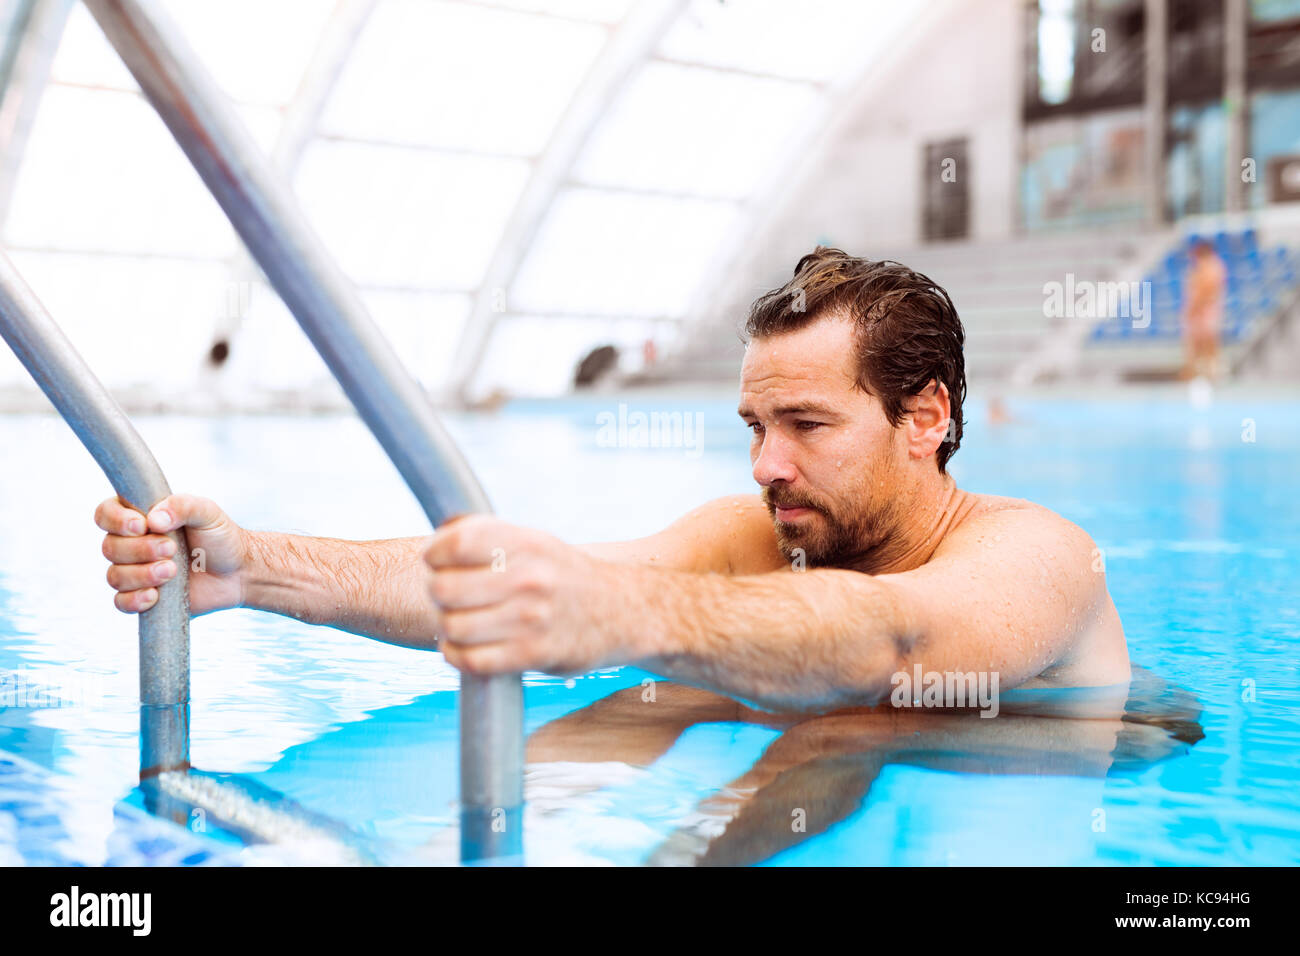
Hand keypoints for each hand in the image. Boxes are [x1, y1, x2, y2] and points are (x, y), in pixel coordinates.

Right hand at [95, 493, 249, 614]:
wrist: (238, 571)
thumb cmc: (220, 537)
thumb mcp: (207, 512)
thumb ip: (182, 505)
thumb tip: (154, 519)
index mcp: (139, 517)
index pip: (105, 514)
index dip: (116, 521)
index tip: (142, 526)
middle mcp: (131, 544)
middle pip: (109, 547)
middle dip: (140, 550)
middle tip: (172, 549)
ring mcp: (135, 572)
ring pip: (115, 576)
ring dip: (142, 574)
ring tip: (173, 571)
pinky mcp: (143, 597)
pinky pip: (121, 602)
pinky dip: (135, 599)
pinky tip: (156, 596)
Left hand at [423, 515, 628, 675]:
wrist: (622, 611)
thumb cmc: (564, 575)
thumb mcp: (535, 542)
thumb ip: (489, 536)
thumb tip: (438, 534)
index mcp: (526, 543)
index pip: (455, 543)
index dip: (434, 553)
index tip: (435, 561)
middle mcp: (529, 578)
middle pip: (445, 588)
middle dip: (436, 593)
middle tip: (445, 595)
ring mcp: (532, 619)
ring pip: (453, 627)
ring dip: (447, 628)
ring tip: (458, 622)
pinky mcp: (534, 654)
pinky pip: (471, 660)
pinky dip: (456, 656)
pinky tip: (462, 647)